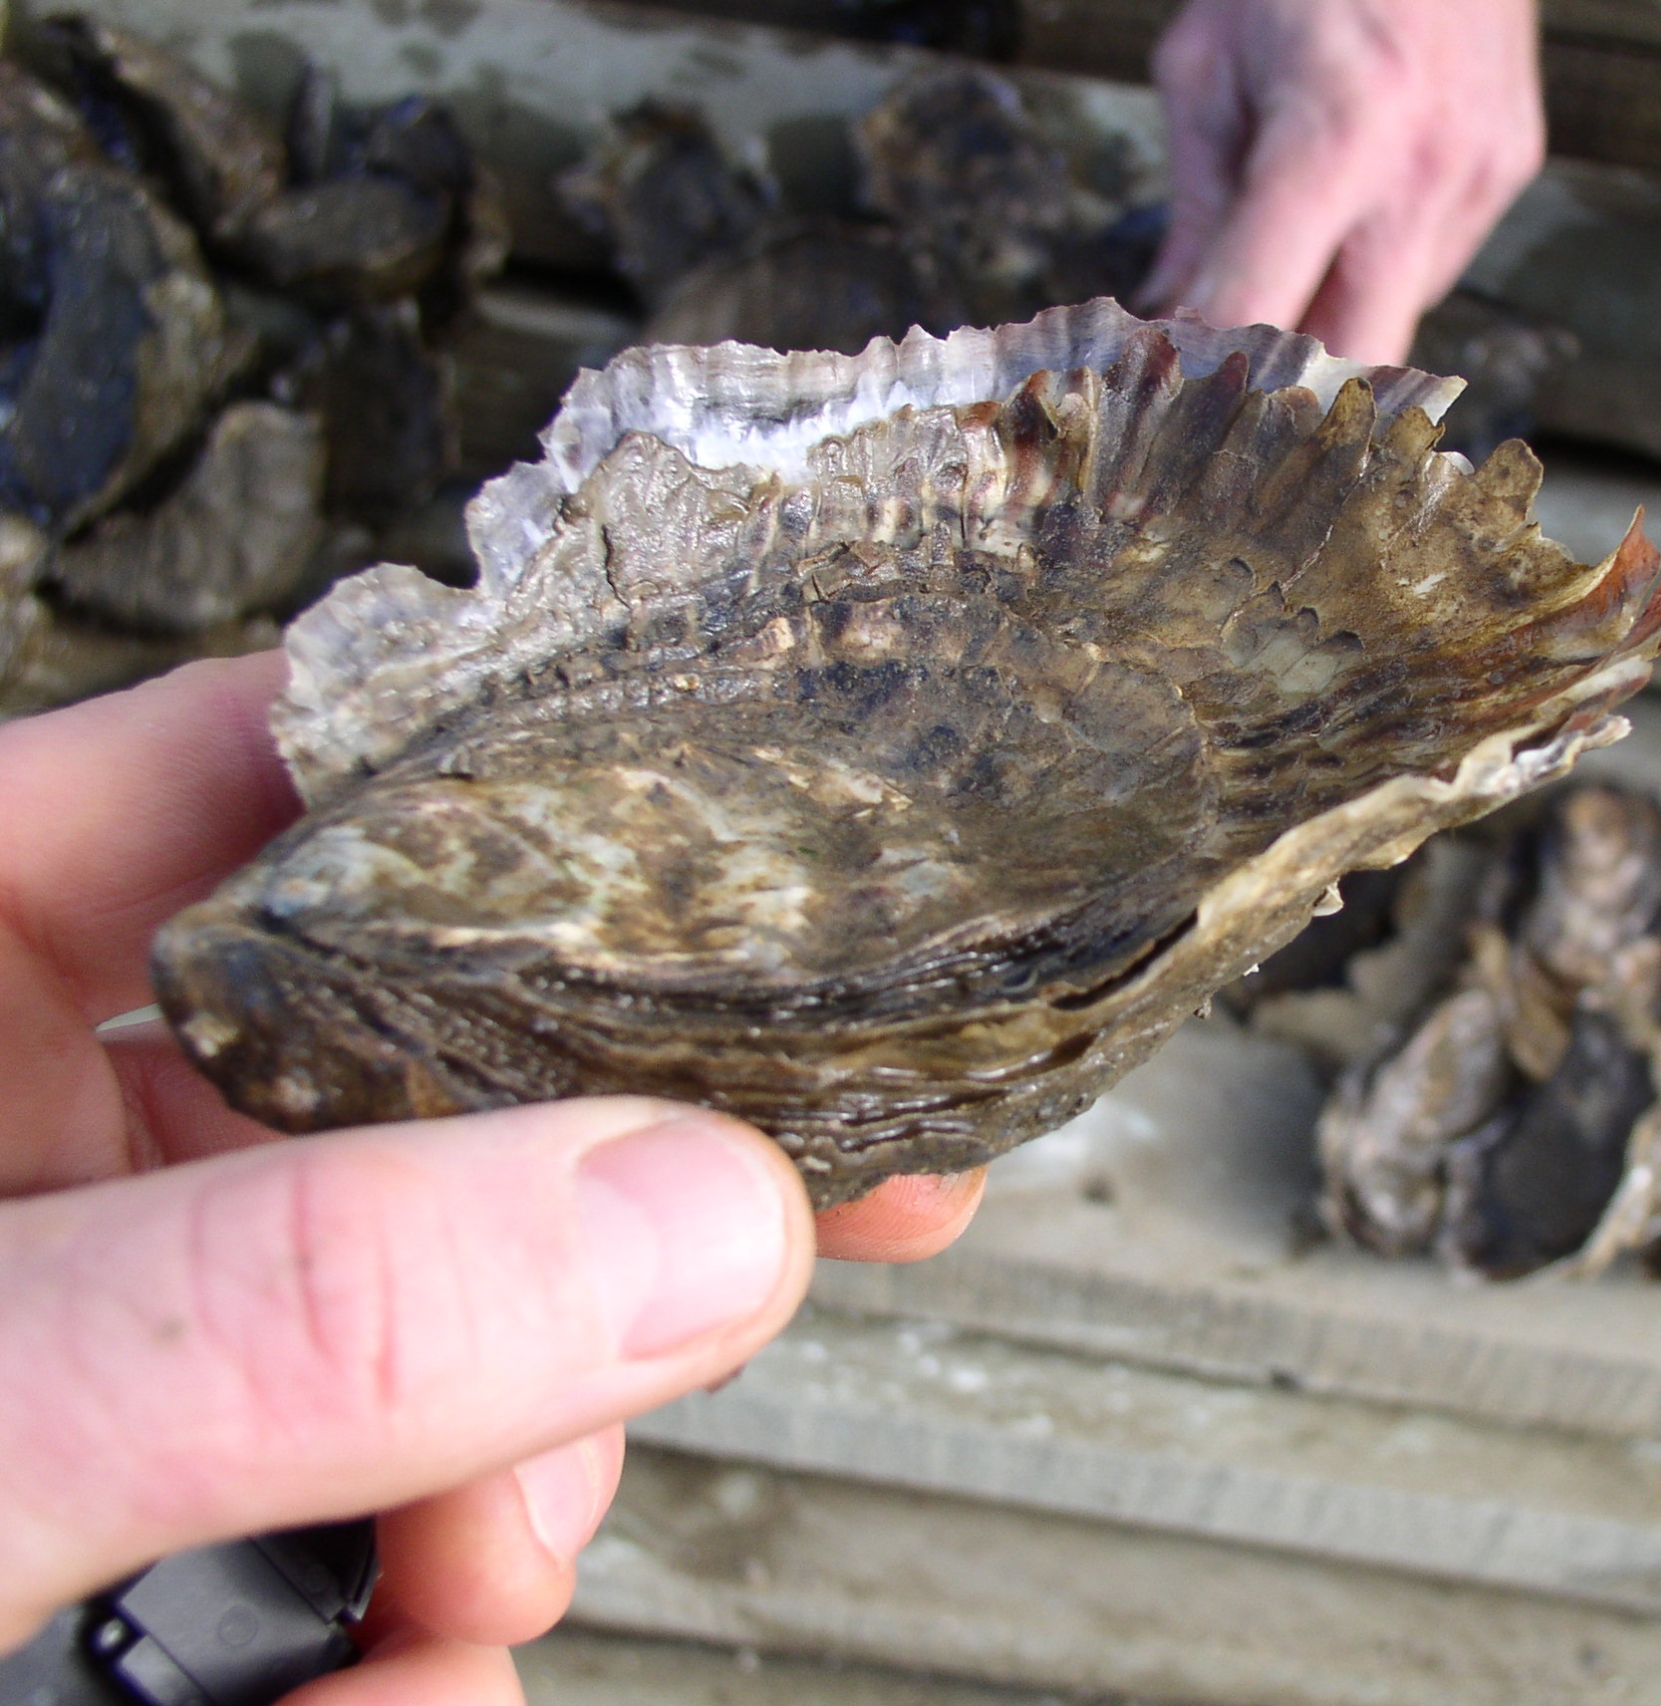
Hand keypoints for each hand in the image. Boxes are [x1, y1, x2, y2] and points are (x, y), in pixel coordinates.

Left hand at [0, 653, 985, 1703]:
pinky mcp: (180, 1499)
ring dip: (522, 1474)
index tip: (775, 842)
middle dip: (610, 1206)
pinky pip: (394, 1510)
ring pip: (453, 1312)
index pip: (303, 764)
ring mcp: (134, 1318)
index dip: (546, 783)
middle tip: (826, 1197)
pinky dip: (431, 1624)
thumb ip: (304, 1300)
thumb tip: (685, 1217)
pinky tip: (395, 1685)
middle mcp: (58, 1120)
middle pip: (449, 1061)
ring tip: (469, 1590)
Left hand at [1141, 0, 1545, 364]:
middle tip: (1228, 383)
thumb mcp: (1208, 67)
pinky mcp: (1512, 167)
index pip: (1264, 313)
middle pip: (1362, 366)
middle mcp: (1425, 169)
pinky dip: (1378, 263)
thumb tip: (1173, 314)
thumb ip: (1195, 210)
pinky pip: (1434, 262)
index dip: (1209, 380)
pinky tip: (1352, 208)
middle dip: (1294, 392)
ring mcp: (1482, 174)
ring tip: (1286, 259)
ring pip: (1399, 318)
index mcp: (1337, 134)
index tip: (1171, 400)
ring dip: (1333, 316)